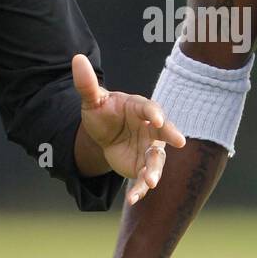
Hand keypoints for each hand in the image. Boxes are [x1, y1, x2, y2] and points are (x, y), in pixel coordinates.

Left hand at [73, 54, 185, 203]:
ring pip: (156, 160)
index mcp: (140, 108)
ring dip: (154, 171)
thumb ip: (87, 84)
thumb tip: (77, 58)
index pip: (151, 108)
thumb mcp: (92, 100)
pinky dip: (139, 189)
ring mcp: (149, 149)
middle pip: (163, 134)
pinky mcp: (142, 166)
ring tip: (149, 182)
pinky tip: (132, 199)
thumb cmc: (102, 112)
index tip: (159, 119)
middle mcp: (150, 129)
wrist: (102, 135)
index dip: (155, 113)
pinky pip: (143, 178)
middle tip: (179, 142)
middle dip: (171, 136)